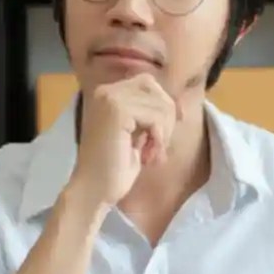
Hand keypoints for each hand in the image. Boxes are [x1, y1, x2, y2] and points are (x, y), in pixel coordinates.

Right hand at [67, 73, 179, 208]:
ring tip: (150, 154)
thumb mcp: (138, 135)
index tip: (166, 133)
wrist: (93, 190)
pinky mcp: (117, 110)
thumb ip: (151, 116)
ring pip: (159, 104)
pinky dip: (158, 138)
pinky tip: (146, 155)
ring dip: (163, 132)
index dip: (164, 104)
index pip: (148, 83)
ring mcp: (110, 98)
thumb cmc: (114, 169)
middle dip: (165, 117)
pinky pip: (156, 117)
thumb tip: (180, 105)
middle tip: (156, 147)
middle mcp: (106, 90)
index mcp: (107, 94)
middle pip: (155, 88)